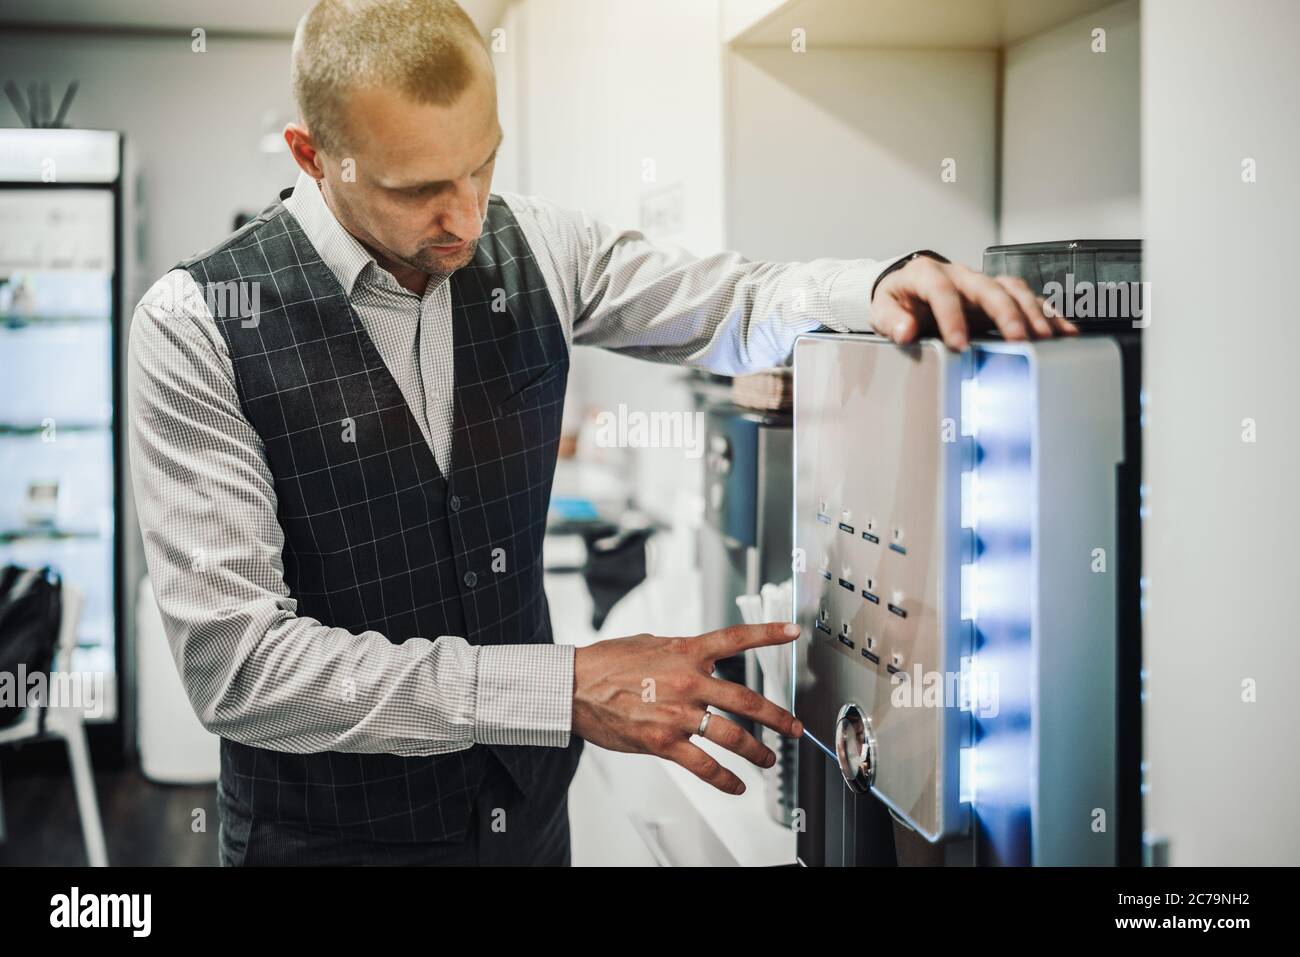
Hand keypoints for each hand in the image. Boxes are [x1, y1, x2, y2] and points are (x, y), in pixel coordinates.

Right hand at [571, 622, 804, 794]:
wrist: (573, 687)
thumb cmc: (606, 664)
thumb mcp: (649, 643)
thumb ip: (680, 649)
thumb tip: (700, 654)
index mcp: (686, 652)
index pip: (735, 639)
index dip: (768, 635)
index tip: (791, 633)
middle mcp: (688, 681)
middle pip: (746, 700)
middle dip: (777, 716)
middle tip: (794, 727)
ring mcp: (677, 713)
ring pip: (732, 736)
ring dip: (757, 751)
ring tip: (768, 758)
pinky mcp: (663, 741)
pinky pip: (703, 765)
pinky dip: (725, 779)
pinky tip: (736, 785)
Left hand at [870, 255, 1078, 350]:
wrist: (908, 287)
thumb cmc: (897, 298)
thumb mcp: (883, 308)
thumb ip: (891, 320)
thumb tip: (904, 332)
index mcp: (927, 274)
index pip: (942, 291)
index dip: (952, 316)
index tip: (958, 343)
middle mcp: (960, 273)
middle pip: (988, 287)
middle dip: (1005, 313)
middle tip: (1017, 339)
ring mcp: (982, 282)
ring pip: (1012, 289)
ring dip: (1031, 312)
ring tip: (1046, 336)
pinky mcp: (997, 293)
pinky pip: (1026, 298)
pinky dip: (1046, 313)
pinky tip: (1063, 329)